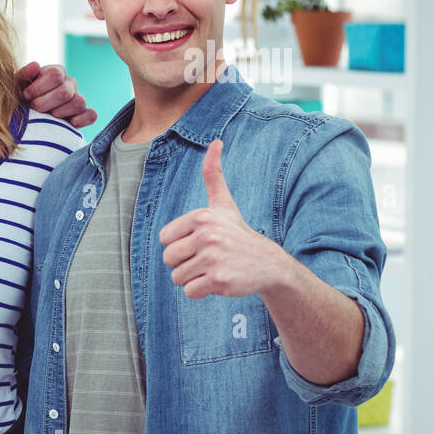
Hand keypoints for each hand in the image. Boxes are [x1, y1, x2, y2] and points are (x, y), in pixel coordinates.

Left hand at [19, 61, 97, 127]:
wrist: (23, 121)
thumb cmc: (20, 101)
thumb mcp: (16, 87)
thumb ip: (23, 75)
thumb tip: (35, 65)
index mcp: (55, 73)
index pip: (55, 74)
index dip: (38, 88)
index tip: (25, 96)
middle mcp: (69, 84)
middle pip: (65, 91)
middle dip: (45, 103)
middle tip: (34, 109)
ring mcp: (77, 99)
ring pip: (79, 102)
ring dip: (60, 113)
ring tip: (47, 117)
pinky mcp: (83, 115)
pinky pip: (91, 115)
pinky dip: (81, 120)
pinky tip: (68, 123)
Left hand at [159, 140, 285, 298]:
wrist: (269, 264)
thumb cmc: (238, 233)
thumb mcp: (224, 203)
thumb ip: (214, 174)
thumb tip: (216, 141)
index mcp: (201, 217)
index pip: (164, 239)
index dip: (179, 245)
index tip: (200, 242)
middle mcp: (207, 235)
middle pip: (168, 259)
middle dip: (184, 264)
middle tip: (207, 259)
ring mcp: (213, 258)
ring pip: (177, 277)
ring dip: (192, 278)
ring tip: (213, 269)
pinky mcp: (219, 281)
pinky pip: (190, 292)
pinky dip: (201, 291)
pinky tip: (218, 281)